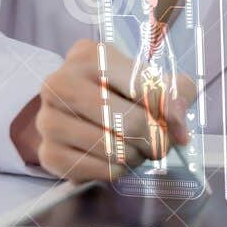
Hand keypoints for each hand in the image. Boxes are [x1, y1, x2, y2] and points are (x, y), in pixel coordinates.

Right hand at [12, 40, 197, 180]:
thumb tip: (177, 121)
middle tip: (160, 143)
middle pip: (128, 122)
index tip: (178, 128)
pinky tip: (117, 160)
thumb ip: (176, 92)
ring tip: (137, 149)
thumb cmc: (120, 92)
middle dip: (154, 139)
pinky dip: (118, 171)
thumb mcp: (152, 80)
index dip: (169, 111)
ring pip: (113, 149)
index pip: (143, 87)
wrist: (76, 113)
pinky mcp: (48, 153)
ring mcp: (48, 119)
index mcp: (88, 55)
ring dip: (136, 156)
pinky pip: (99, 171)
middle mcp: (60, 83)